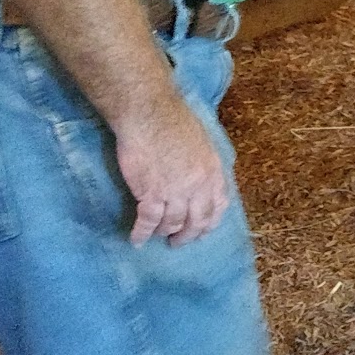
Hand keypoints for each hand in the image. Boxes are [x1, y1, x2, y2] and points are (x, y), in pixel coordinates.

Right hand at [113, 92, 228, 246]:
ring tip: (158, 236)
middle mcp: (198, 185)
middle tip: (178, 242)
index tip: (202, 231)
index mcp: (212, 170)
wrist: (149, 113)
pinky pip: (148, 221)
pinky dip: (141, 233)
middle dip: (188, 234)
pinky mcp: (151, 193)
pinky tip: (137, 239)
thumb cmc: (173, 120)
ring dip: (164, 233)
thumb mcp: (202, 141)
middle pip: (197, 220)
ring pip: (172, 223)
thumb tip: (202, 179)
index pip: (218, 205)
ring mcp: (175, 191)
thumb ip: (204, 164)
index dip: (210, 221)